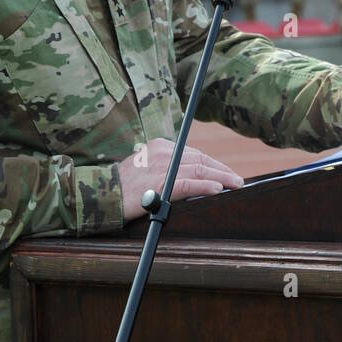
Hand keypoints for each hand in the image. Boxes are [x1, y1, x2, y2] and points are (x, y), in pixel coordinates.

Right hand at [118, 137, 242, 220]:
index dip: (214, 164)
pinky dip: (206, 186)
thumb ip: (167, 167)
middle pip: (200, 159)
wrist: (103, 195)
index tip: (226, 173)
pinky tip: (218, 189)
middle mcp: (163, 152)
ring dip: (221, 177)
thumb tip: (193, 176)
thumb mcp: (146, 166)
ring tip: (235, 184)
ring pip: (199, 170)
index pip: (194, 153)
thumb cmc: (125, 185)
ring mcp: (162, 168)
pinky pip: (189, 184)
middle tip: (237, 181)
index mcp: (160, 146)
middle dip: (222, 170)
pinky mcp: (160, 185)